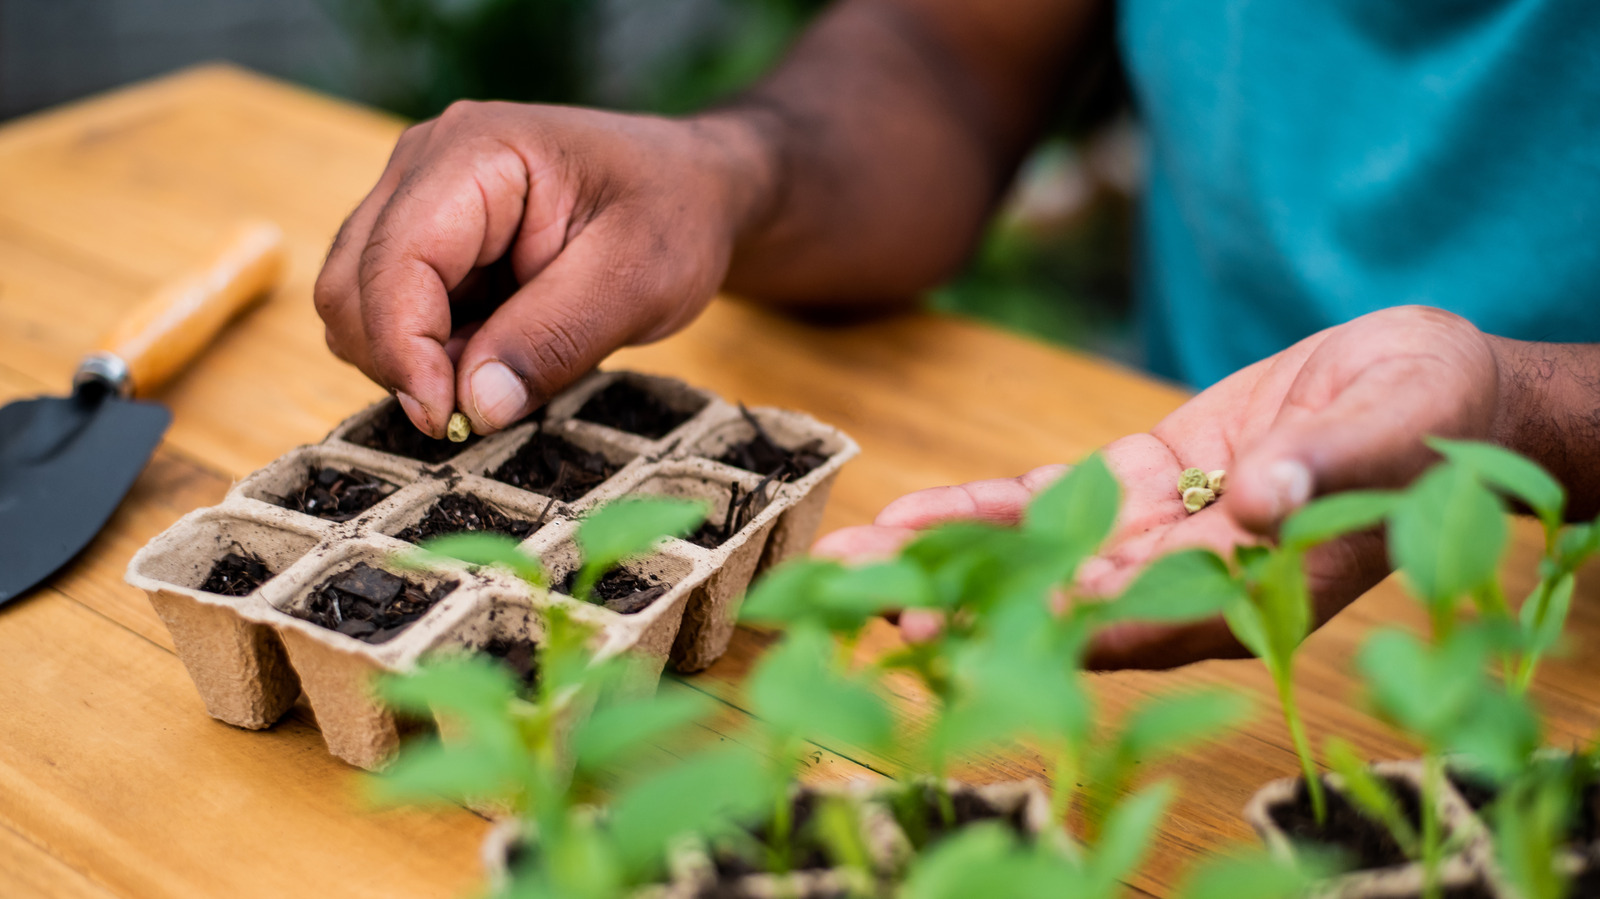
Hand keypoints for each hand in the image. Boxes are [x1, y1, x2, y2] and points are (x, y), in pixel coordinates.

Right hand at [314, 101, 770, 435]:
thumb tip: (474, 407)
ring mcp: (414, 200)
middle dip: (403, 363)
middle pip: (351, 287)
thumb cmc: (672, 217)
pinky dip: (430, 354)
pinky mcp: (423, 239)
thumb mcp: (638, 282)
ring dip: (416, 362)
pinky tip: (497, 352)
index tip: (450, 420)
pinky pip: (389, 313)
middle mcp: (423, 166)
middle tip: (486, 404)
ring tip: (508, 366)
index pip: (393, 262)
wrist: (692, 188)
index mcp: (474, 153)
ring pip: (358, 306)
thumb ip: (555, 340)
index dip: (405, 352)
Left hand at [815, 306, 1510, 667]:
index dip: (1053, 624)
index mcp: (1255, 589)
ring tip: (853, 558)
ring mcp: (1161, 532)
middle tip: (863, 602)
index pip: (1139, 618)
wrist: (1429, 387)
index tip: (967, 630)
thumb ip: (1325, 464)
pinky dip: (986, 507)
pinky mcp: (1145, 484)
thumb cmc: (1431, 417)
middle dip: (964, 599)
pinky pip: (1053, 501)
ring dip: (948, 555)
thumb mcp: (1393, 427)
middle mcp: (1192, 578)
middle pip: (1062, 597)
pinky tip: (913, 513)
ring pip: (1039, 551)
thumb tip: (1262, 500)